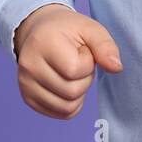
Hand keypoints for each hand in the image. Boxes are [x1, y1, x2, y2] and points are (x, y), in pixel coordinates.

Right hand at [14, 3, 123, 119]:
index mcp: (42, 43)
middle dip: (85, 79)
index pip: (74, 70)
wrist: (40, 31)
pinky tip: (67, 83)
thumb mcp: (90, 28)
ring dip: (79, 92)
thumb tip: (117, 68)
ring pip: (66, 107)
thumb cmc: (68, 30)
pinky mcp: (28, 98)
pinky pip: (60, 113)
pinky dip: (72, 103)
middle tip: (78, 62)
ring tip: (72, 72)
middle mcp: (28, 65)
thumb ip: (105, 46)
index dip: (88, 62)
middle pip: (71, 92)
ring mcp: (25, 84)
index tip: (82, 50)